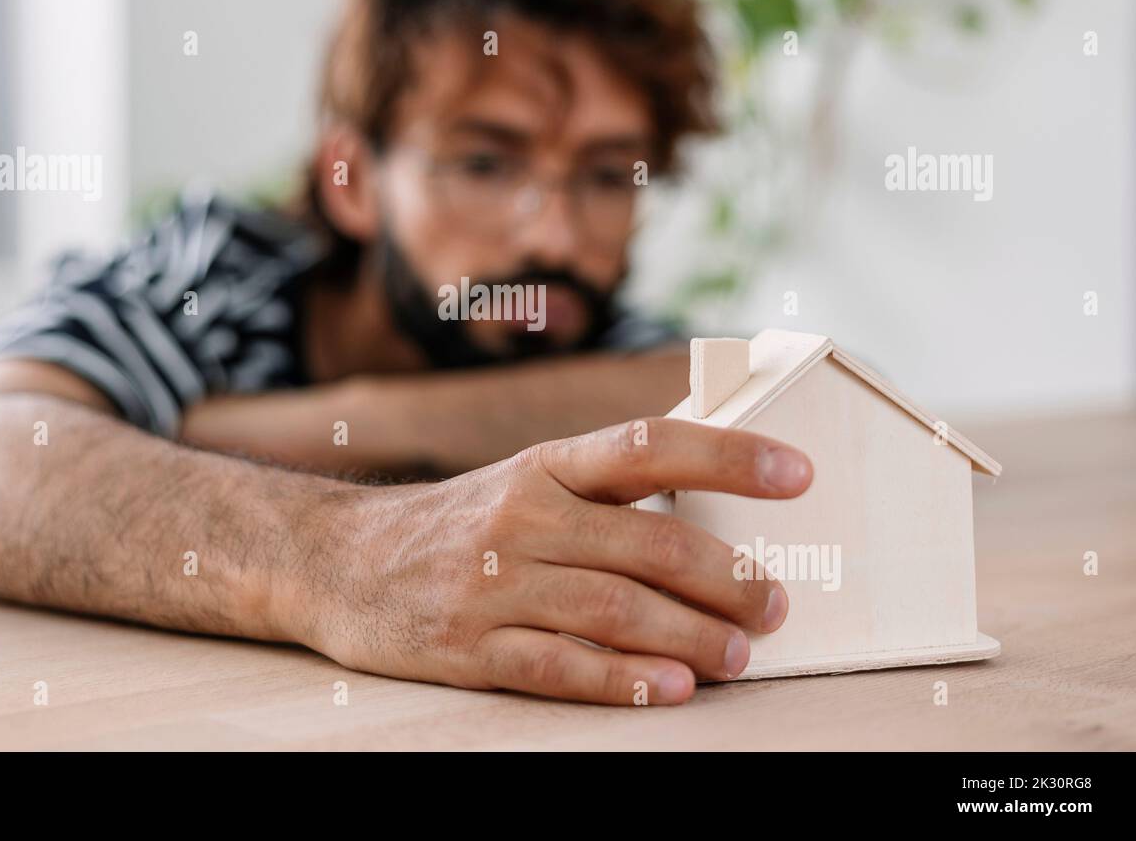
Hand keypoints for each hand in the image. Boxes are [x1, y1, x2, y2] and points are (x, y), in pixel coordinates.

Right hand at [286, 417, 812, 704]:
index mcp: (545, 465)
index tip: (800, 473)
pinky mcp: (470, 646)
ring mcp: (494, 583)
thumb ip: (604, 485)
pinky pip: (560, 666)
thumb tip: (711, 483)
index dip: (730, 457)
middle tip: (773, 603)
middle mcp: (523, 516)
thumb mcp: (522, 479)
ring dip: (692, 636)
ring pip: (616, 609)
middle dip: (728, 576)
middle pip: (650, 542)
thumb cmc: (455, 521)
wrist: (336, 559)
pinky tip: (671, 689)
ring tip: (740, 655)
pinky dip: (623, 681)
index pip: (650, 446)